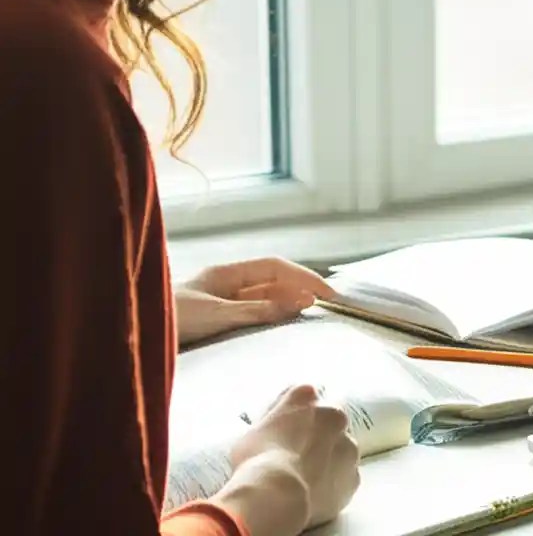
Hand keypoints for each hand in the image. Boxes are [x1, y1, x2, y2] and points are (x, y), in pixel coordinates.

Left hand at [175, 257, 336, 345]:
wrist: (129, 340)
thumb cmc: (167, 321)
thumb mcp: (216, 315)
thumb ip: (258, 310)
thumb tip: (301, 303)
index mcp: (225, 273)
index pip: (276, 267)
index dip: (305, 276)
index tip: (328, 293)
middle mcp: (224, 285)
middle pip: (272, 281)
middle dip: (300, 289)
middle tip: (328, 305)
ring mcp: (220, 303)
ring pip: (264, 299)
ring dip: (288, 304)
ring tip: (311, 315)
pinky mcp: (215, 322)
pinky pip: (252, 315)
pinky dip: (271, 318)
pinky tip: (283, 325)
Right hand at [212, 385, 361, 535]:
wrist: (276, 495)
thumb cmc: (255, 461)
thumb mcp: (252, 432)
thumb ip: (271, 424)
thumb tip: (275, 429)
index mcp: (305, 397)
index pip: (302, 397)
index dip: (291, 417)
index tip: (282, 432)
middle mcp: (333, 415)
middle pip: (328, 422)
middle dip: (316, 436)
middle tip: (294, 457)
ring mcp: (348, 446)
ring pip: (340, 450)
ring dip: (327, 460)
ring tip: (303, 480)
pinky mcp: (353, 477)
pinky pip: (343, 478)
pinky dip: (332, 485)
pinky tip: (313, 495)